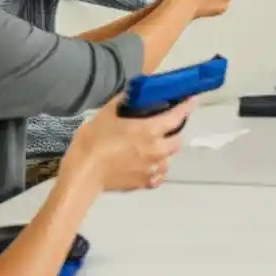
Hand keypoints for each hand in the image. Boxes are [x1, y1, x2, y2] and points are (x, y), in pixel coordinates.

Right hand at [62, 95, 195, 191]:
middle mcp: (158, 150)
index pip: (177, 116)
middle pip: (177, 141)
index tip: (192, 100)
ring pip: (168, 159)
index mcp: (150, 130)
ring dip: (163, 153)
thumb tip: (131, 92)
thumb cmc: (93, 141)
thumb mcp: (106, 114)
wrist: (83, 174)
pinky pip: (158, 176)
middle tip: (162, 129)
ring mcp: (153, 169)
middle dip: (173, 134)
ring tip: (149, 150)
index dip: (186, 107)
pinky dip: (155, 170)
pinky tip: (144, 166)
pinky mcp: (145, 183)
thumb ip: (122, 102)